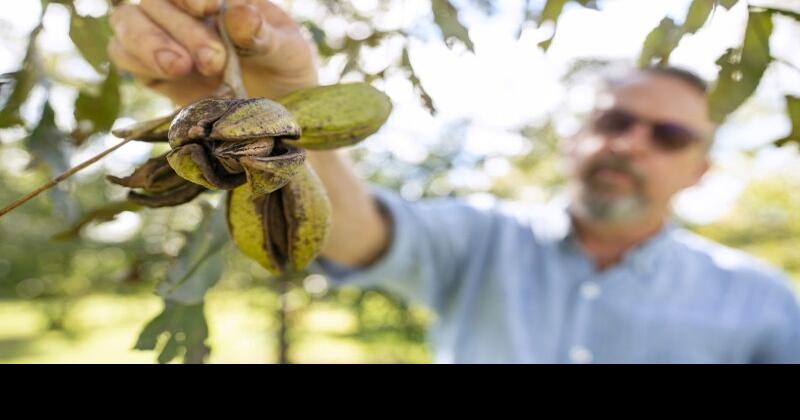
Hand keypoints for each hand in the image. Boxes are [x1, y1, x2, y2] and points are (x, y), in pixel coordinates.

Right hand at [108, 0, 317, 105]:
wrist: (275, 114)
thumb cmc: (284, 72)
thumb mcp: (288, 53)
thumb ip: (265, 34)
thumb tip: (239, 15)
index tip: (208, 9)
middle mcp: (183, 7)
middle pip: (156, 0)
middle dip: (183, 30)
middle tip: (213, 61)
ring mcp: (160, 33)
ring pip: (128, 21)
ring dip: (150, 43)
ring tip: (181, 67)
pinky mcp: (148, 66)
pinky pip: (123, 54)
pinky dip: (138, 61)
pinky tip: (167, 74)